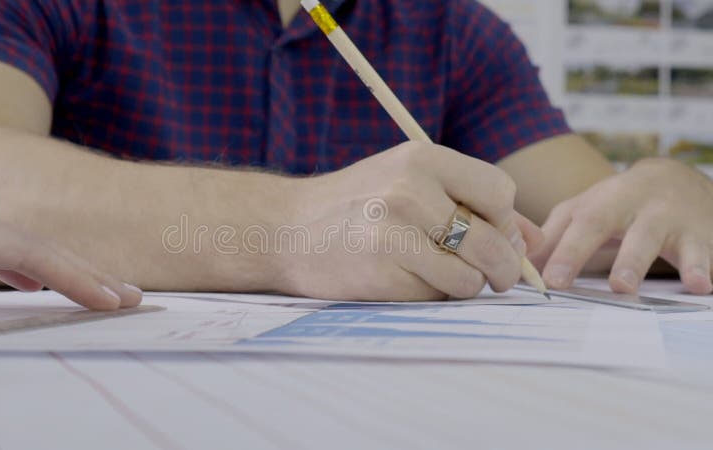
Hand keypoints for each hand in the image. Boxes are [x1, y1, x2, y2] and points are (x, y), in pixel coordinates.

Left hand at [0, 218, 143, 312]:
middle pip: (36, 246)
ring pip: (19, 251)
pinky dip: (22, 270)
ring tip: (99, 292)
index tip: (113, 302)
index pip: (30, 252)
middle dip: (88, 271)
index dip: (75, 277)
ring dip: (62, 272)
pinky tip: (31, 286)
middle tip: (131, 296)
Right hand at [279, 141, 541, 300]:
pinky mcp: (380, 271)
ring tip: (436, 274)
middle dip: (501, 267)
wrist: (283, 228)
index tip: (491, 235)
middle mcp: (410, 189)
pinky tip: (402, 279)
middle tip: (492, 275)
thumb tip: (534, 240)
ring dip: (463, 285)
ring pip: (469, 277)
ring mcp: (393, 231)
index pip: (499, 190)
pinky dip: (428, 295)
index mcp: (421, 158)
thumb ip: (468, 201)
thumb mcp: (406, 182)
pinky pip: (434, 295)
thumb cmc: (353, 205)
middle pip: (493, 240)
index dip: (504, 221)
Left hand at [534, 158, 712, 294]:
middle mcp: (635, 207)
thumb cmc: (620, 203)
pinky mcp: (700, 237)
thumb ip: (553, 237)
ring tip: (624, 286)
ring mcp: (669, 221)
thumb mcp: (584, 210)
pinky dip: (703, 268)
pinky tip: (700, 285)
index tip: (550, 280)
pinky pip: (703, 252)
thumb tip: (521, 265)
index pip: (581, 224)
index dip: (565, 251)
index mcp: (603, 202)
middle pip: (612, 226)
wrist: (679, 179)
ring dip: (637, 263)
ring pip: (652, 238)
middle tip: (572, 284)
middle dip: (590, 254)